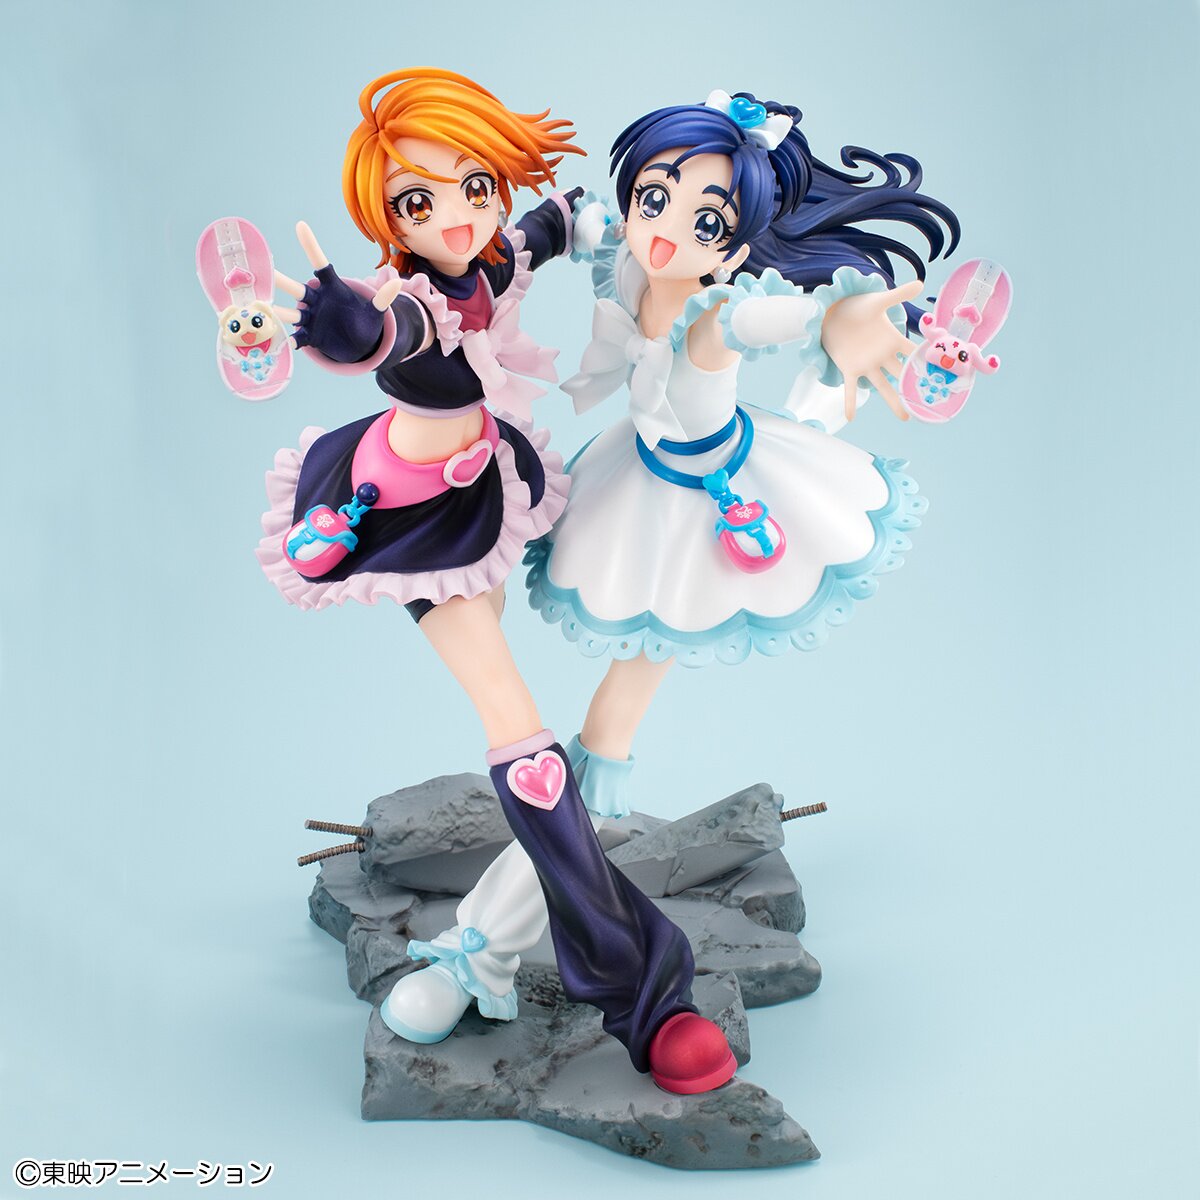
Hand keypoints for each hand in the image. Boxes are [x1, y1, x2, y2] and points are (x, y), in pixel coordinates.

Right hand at [273, 222, 404, 361]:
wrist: (359, 343)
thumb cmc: (364, 320)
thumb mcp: (376, 310)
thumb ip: (383, 297)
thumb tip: (397, 283)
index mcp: (332, 288)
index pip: (320, 263)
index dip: (311, 246)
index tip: (301, 226)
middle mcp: (317, 300)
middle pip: (297, 288)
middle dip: (282, 280)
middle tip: (267, 270)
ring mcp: (311, 318)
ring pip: (291, 313)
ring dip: (278, 311)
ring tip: (262, 307)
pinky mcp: (311, 336)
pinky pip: (298, 338)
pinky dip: (293, 340)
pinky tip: (288, 342)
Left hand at [820, 279, 920, 421]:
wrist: (834, 313)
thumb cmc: (858, 306)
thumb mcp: (878, 301)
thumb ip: (898, 295)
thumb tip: (921, 284)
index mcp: (893, 340)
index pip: (914, 353)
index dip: (927, 362)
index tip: (944, 374)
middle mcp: (883, 356)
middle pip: (902, 375)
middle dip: (915, 388)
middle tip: (929, 402)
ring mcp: (867, 364)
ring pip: (883, 386)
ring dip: (893, 401)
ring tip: (906, 417)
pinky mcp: (849, 368)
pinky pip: (851, 388)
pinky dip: (850, 402)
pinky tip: (851, 417)